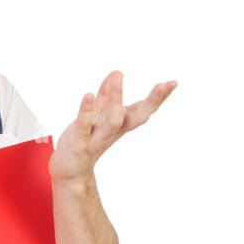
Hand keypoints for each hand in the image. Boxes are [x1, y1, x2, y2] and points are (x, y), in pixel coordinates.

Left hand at [49, 71, 176, 183]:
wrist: (70, 171)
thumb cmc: (85, 139)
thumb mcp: (98, 114)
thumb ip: (106, 94)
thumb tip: (117, 72)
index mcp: (121, 124)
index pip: (144, 109)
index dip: (159, 98)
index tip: (173, 83)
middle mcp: (114, 131)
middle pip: (138, 117)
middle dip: (152, 102)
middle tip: (163, 85)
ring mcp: (98, 138)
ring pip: (112, 121)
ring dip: (117, 100)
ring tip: (119, 79)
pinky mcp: (80, 142)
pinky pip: (84, 125)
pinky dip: (86, 110)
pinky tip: (88, 94)